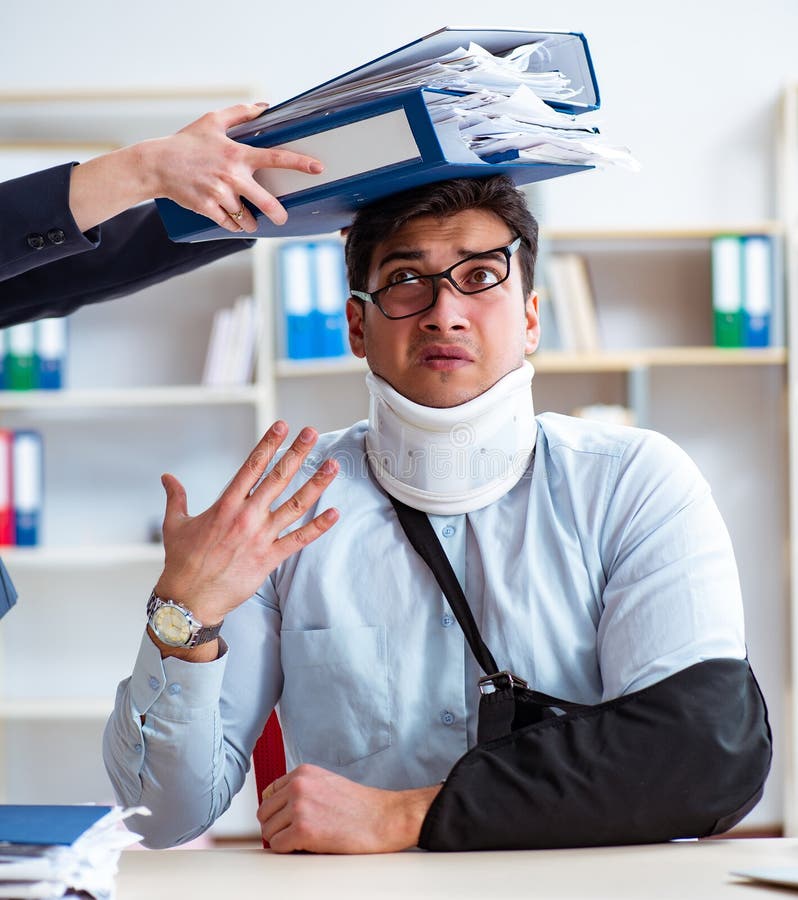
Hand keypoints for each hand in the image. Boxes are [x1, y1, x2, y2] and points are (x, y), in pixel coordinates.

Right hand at [142, 102, 323, 231]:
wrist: (155, 164)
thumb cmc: (186, 142)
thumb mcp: (212, 121)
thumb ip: (241, 114)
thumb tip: (265, 107)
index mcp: (237, 154)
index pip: (276, 157)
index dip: (299, 162)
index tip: (318, 168)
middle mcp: (231, 176)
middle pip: (265, 201)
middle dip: (277, 214)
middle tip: (281, 218)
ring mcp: (219, 194)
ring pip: (245, 217)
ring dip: (249, 220)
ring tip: (247, 217)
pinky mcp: (207, 208)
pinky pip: (229, 224)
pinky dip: (232, 225)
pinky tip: (231, 220)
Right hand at [155, 421, 338, 626]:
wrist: (189, 599)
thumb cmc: (182, 562)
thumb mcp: (174, 524)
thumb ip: (175, 497)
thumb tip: (167, 477)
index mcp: (226, 504)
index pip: (252, 466)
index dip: (268, 444)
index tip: (282, 426)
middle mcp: (246, 516)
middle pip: (277, 478)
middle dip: (296, 453)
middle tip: (311, 433)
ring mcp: (260, 536)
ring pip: (294, 505)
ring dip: (315, 484)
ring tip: (332, 466)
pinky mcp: (270, 558)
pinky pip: (299, 539)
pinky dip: (319, 527)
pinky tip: (334, 513)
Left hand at [258, 764, 440, 853]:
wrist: (384, 818)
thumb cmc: (360, 806)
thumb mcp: (327, 784)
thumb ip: (302, 790)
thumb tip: (277, 809)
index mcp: (303, 772)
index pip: (269, 793)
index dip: (277, 811)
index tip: (286, 820)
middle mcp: (298, 785)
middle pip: (264, 813)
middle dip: (276, 827)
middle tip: (294, 835)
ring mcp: (299, 807)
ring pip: (268, 831)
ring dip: (282, 840)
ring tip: (304, 841)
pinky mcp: (302, 830)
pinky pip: (277, 846)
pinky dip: (288, 851)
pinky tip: (307, 847)